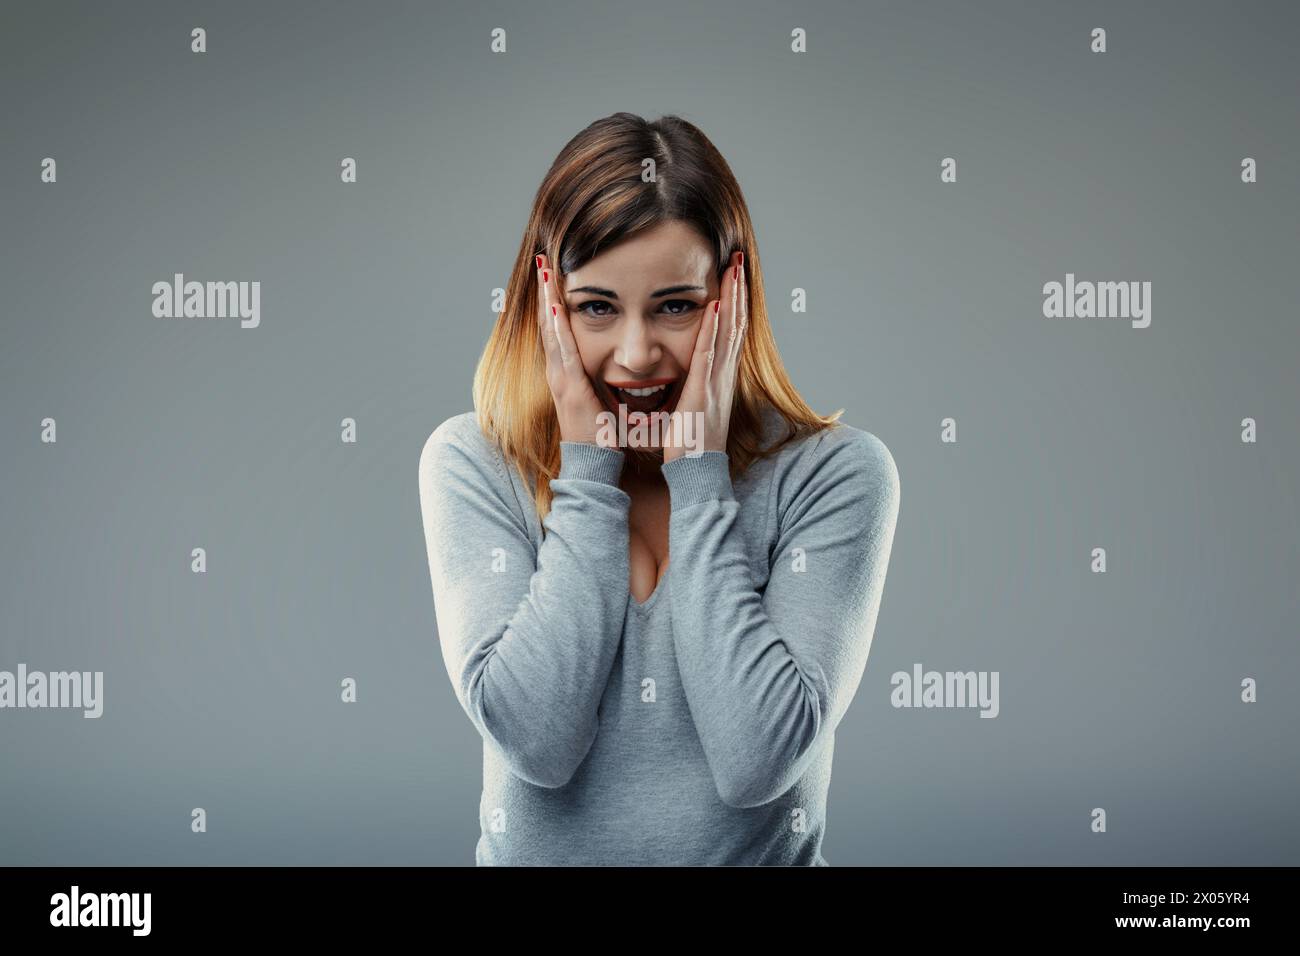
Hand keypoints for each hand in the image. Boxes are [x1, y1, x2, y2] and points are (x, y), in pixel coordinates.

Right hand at [535, 254, 612, 446]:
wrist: (594, 463)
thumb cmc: (601, 433)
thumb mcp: (599, 396)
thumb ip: (599, 378)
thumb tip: (611, 363)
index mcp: (566, 372)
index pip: (556, 328)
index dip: (552, 300)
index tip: (552, 273)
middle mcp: (558, 372)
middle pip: (547, 323)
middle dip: (544, 291)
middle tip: (542, 260)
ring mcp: (560, 379)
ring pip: (550, 332)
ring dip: (546, 300)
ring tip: (544, 272)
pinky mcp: (569, 388)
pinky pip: (562, 352)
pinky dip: (556, 329)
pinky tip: (554, 308)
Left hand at [662, 251, 746, 462]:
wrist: (696, 471)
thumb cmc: (690, 442)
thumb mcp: (693, 405)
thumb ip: (693, 385)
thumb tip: (686, 371)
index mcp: (718, 376)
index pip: (730, 330)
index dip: (734, 301)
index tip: (732, 274)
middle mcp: (723, 375)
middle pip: (735, 323)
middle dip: (737, 290)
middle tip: (737, 258)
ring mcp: (716, 382)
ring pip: (727, 332)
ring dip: (732, 299)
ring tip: (732, 270)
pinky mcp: (704, 392)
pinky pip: (709, 355)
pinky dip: (714, 331)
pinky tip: (716, 308)